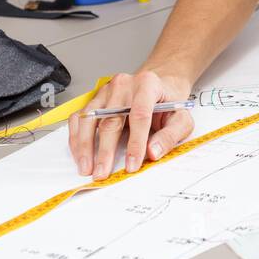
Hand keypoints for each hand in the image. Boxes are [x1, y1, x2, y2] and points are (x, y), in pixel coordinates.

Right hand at [67, 69, 193, 180]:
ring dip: (85, 145)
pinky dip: (76, 137)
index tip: (132, 165)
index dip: (135, 143)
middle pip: (111, 119)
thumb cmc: (168, 101)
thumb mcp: (182, 118)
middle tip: (102, 173)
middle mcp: (124, 85)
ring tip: (86, 167)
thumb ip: (170, 136)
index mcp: (148, 85)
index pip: (139, 115)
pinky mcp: (94, 99)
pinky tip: (79, 152)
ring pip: (89, 118)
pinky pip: (79, 117)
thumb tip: (153, 152)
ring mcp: (106, 91)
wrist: (159, 85)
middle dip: (105, 150)